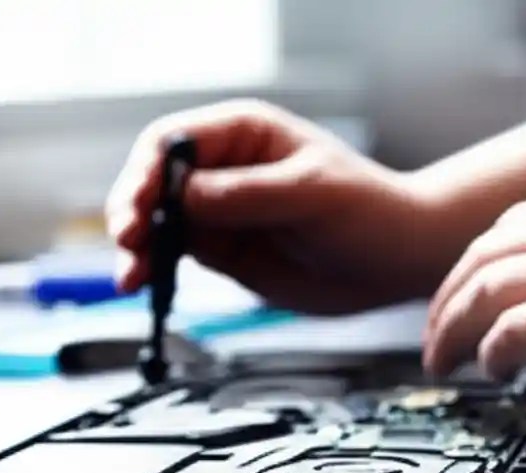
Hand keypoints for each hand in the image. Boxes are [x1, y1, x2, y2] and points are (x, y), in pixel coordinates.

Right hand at [107, 100, 450, 313]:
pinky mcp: (227, 251)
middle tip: (128, 242)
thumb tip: (187, 195)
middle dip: (134, 210)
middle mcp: (225, 170)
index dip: (148, 172)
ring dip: (138, 248)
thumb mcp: (312, 194)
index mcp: (244, 134)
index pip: (173, 142)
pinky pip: (178, 256)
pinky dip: (158, 269)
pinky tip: (147, 285)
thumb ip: (248, 194)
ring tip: (131, 276)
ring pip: (160, 224)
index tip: (140, 205)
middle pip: (155, 183)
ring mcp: (222, 212)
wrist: (397, 259)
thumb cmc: (370, 211)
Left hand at [424, 181, 525, 378]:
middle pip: (481, 254)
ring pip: (479, 290)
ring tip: (442, 359)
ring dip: (450, 327)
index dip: (481, 260)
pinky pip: (508, 333)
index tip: (473, 287)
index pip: (514, 224)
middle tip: (438, 330)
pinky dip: (488, 352)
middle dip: (448, 295)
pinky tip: (491, 371)